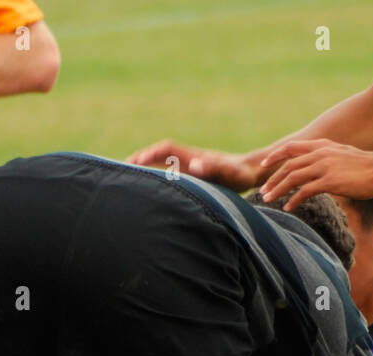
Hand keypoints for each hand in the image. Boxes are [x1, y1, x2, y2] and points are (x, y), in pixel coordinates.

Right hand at [126, 139, 258, 190]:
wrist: (252, 172)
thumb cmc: (243, 175)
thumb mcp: (231, 173)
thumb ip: (215, 168)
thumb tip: (196, 165)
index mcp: (193, 157)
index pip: (166, 150)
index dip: (150, 154)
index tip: (135, 162)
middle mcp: (188, 160)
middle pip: (159, 155)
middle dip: (140, 160)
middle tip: (120, 170)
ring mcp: (189, 167)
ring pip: (162, 165)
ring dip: (145, 169)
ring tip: (128, 180)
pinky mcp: (192, 177)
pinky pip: (169, 174)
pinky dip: (156, 178)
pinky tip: (149, 189)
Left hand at [259, 139, 372, 208]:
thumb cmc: (365, 166)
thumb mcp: (341, 155)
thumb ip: (327, 158)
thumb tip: (318, 169)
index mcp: (322, 146)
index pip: (291, 147)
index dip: (276, 156)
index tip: (264, 165)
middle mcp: (320, 153)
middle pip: (288, 165)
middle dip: (273, 179)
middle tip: (263, 190)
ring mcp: (324, 166)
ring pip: (293, 177)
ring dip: (278, 190)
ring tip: (268, 199)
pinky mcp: (330, 181)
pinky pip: (305, 191)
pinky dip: (293, 199)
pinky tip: (288, 207)